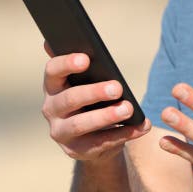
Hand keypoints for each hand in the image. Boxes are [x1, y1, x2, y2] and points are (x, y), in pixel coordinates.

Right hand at [41, 42, 150, 161]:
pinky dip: (124, 134)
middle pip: (69, 99)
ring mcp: (61, 132)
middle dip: (94, 92)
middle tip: (118, 87)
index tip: (86, 59)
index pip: (52, 72)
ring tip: (129, 108)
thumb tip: (54, 40)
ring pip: (82, 124)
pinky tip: (141, 126)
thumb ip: (76, 63)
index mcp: (52, 86)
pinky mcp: (77, 151)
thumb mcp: (82, 80)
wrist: (90, 137)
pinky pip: (101, 143)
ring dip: (107, 116)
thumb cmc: (88, 98)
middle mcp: (51, 109)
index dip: (67, 64)